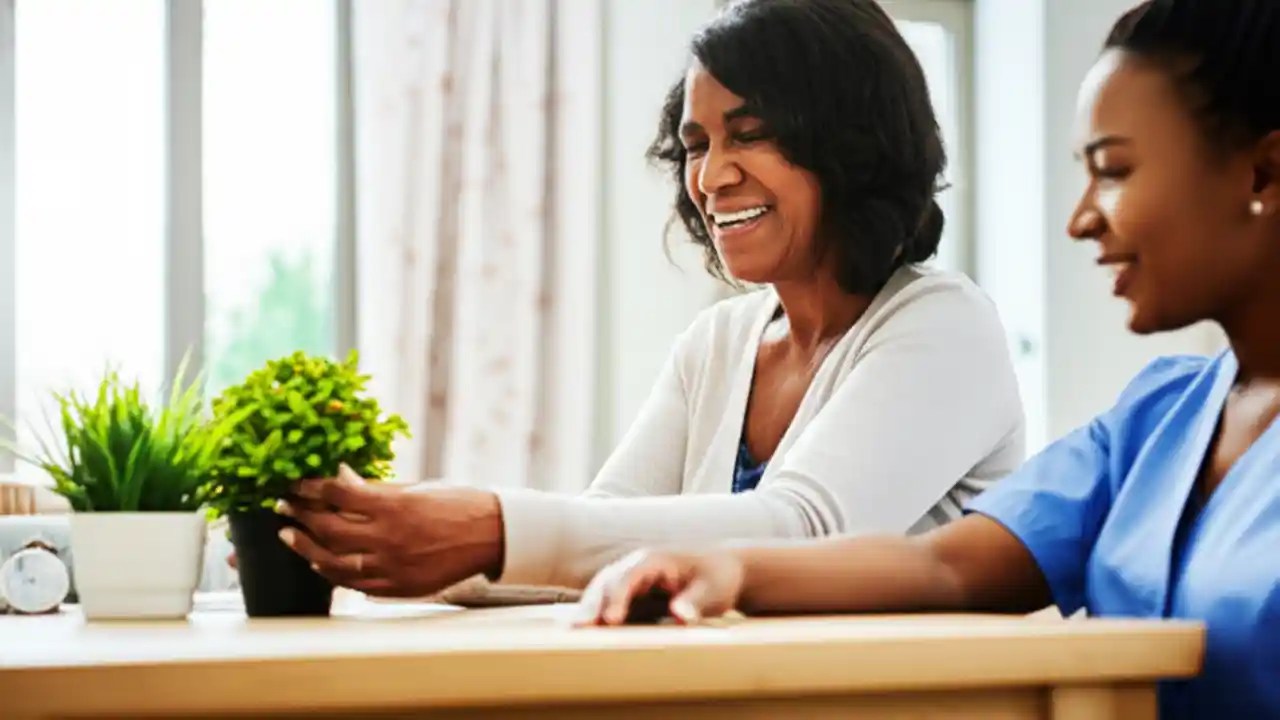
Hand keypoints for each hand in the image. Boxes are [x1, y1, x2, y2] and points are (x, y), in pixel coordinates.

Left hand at [276, 465, 504, 596]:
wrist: (492, 535)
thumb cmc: (458, 503)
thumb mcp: (416, 488)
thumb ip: (375, 488)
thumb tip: (341, 478)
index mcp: (394, 506)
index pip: (338, 495)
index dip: (310, 489)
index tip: (295, 484)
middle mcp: (389, 538)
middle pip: (329, 529)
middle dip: (301, 516)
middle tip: (284, 507)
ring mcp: (393, 567)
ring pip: (334, 562)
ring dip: (306, 548)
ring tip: (290, 537)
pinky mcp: (400, 587)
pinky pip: (356, 584)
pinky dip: (333, 573)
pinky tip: (320, 562)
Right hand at [573, 548, 745, 625]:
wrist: (724, 569)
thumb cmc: (719, 577)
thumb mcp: (714, 591)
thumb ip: (695, 602)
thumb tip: (680, 614)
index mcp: (655, 559)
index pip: (629, 575)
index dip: (618, 596)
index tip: (610, 619)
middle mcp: (638, 565)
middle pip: (608, 581)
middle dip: (592, 603)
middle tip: (578, 628)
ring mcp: (633, 578)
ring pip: (603, 589)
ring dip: (589, 608)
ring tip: (573, 632)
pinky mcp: (633, 593)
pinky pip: (609, 600)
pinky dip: (596, 613)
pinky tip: (585, 631)